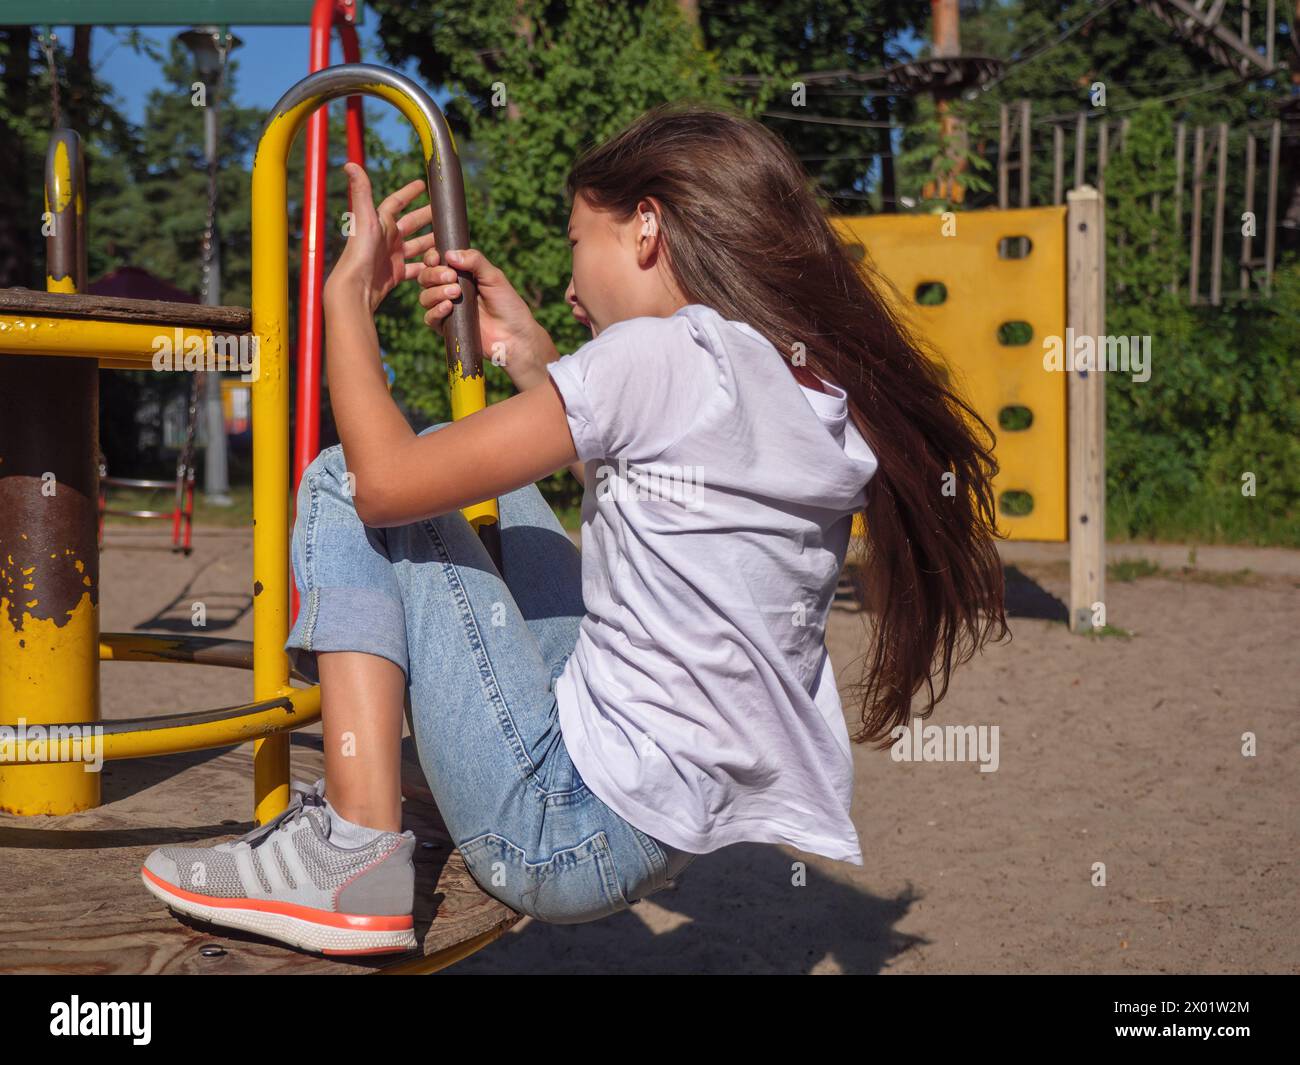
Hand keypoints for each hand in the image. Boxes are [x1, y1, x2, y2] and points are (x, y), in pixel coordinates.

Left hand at [326, 163, 438, 312]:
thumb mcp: (365, 217)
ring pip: (418, 245)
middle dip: (428, 216)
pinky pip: (417, 267)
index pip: (397, 202)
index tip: (424, 184)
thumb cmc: (360, 250)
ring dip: (433, 241)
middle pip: (411, 223)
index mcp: (380, 221)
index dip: (409, 192)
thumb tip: (350, 163)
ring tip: (450, 237)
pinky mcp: (397, 273)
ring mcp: (392, 255)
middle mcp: (386, 237)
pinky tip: (442, 263)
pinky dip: (429, 265)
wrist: (357, 285)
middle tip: (446, 211)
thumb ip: (361, 191)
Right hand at [417, 247, 557, 385]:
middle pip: (425, 277)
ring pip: (424, 297)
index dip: (431, 258)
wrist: (514, 335)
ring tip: (456, 293)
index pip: (435, 261)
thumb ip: (475, 261)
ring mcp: (446, 308)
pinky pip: (429, 318)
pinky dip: (436, 311)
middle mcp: (449, 289)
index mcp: (459, 273)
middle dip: (434, 274)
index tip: (438, 258)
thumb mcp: (494, 276)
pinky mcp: (446, 327)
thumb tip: (449, 254)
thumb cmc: (507, 304)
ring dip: (436, 292)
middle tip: (452, 277)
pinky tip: (448, 307)